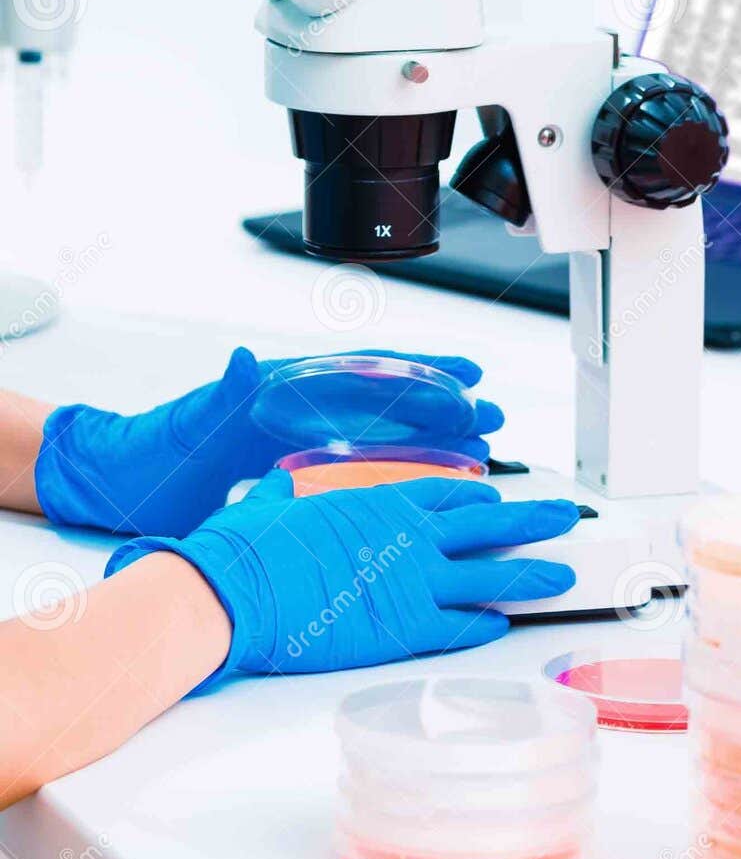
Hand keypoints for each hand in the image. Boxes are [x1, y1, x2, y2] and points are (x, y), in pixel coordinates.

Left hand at [34, 347, 503, 536]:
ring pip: (389, 450)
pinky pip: (366, 487)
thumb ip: (225, 389)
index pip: (370, 374)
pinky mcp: (305, 491)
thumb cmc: (158, 447)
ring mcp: (310, 456)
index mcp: (292, 393)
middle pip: (394, 412)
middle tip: (493, 416)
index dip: (422, 371)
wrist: (128, 489)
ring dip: (436, 451)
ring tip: (483, 453)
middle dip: (448, 412)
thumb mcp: (193, 417)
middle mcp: (310, 422)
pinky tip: (435, 499)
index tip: (468, 371)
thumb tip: (245, 359)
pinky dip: (404, 489)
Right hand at [105, 472, 579, 692]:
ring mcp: (413, 582)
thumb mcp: (269, 505)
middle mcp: (409, 537)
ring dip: (532, 574)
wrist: (232, 593)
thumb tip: (279, 484)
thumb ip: (286, 495)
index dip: (479, 498)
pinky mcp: (406, 627)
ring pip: (492, 575)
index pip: (447, 493)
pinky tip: (505, 625)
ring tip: (565, 575)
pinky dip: (486, 623)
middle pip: (489, 525)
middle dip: (534, 521)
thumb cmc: (242, 549)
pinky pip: (460, 625)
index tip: (500, 500)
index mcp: (380, 502)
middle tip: (566, 518)